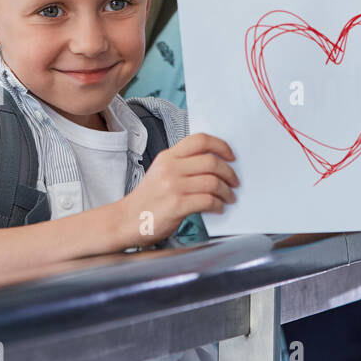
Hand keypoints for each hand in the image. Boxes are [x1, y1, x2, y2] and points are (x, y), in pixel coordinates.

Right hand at [120, 134, 237, 247]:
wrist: (126, 220)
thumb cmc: (147, 200)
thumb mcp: (161, 172)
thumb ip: (183, 165)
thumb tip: (214, 166)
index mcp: (167, 156)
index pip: (199, 140)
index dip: (220, 145)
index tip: (231, 156)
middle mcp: (170, 168)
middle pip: (211, 161)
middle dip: (229, 173)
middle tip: (234, 182)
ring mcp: (172, 186)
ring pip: (212, 182)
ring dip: (226, 192)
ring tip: (228, 198)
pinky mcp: (176, 205)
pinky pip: (207, 200)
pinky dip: (218, 205)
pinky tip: (218, 208)